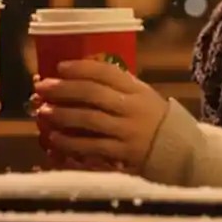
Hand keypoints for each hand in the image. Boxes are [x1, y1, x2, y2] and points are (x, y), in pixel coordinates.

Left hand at [33, 60, 168, 171]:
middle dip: (64, 89)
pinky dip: (70, 143)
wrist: (179, 152)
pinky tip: (55, 139)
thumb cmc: (153, 119)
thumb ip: (117, 87)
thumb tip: (77, 76)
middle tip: (42, 87)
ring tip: (43, 112)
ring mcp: (127, 131)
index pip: (106, 72)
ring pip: (89, 120)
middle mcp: (132, 108)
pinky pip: (92, 147)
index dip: (80, 67)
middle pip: (93, 93)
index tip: (59, 66)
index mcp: (137, 89)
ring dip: (63, 115)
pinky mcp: (122, 154)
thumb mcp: (142, 96)